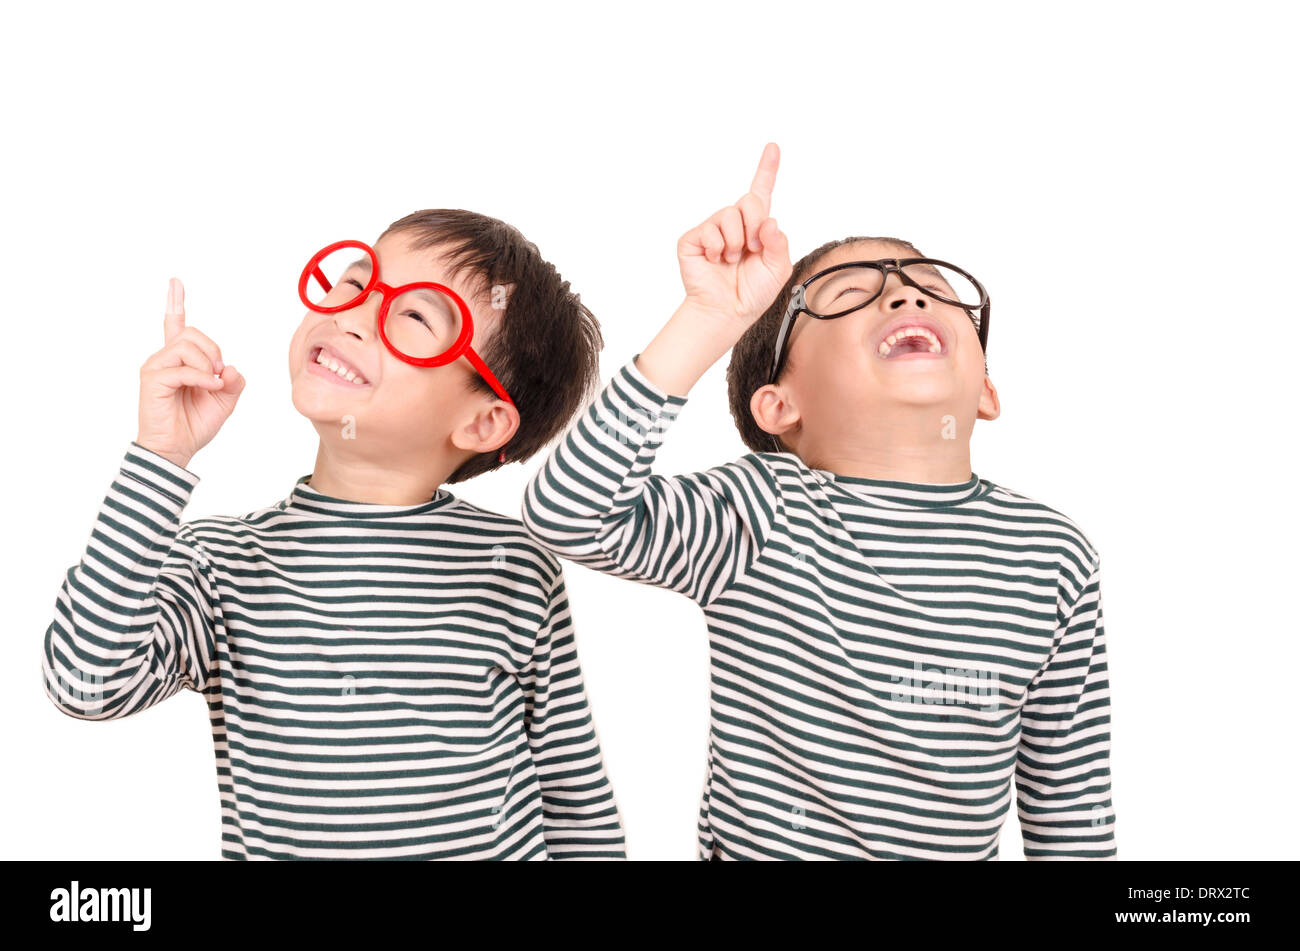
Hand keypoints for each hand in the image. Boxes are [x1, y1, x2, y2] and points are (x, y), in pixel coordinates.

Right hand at [135, 278, 245, 468]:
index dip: (176, 302)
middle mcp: (164, 358)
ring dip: (207, 364)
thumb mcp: (225, 399)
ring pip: (186, 345)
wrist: (178, 448)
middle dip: (213, 349)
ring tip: (211, 384)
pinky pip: (182, 368)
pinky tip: (210, 388)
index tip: (175, 281)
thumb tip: (228, 367)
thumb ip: (232, 380)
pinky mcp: (152, 379)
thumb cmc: (195, 423)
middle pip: (191, 332)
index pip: (175, 324)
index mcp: (180, 359)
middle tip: (219, 373)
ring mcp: (155, 367)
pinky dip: (202, 378)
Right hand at [677, 142, 791, 325]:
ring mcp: (712, 229)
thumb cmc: (752, 292)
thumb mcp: (778, 268)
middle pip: (749, 200)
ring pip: (730, 214)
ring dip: (737, 241)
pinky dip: (718, 248)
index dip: (767, 169)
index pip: (762, 193)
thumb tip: (769, 221)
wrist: (727, 312)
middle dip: (756, 225)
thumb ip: (779, 243)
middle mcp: (734, 224)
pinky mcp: (694, 238)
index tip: (773, 147)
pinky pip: (710, 230)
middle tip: (752, 249)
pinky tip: (717, 261)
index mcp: (756, 228)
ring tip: (732, 260)